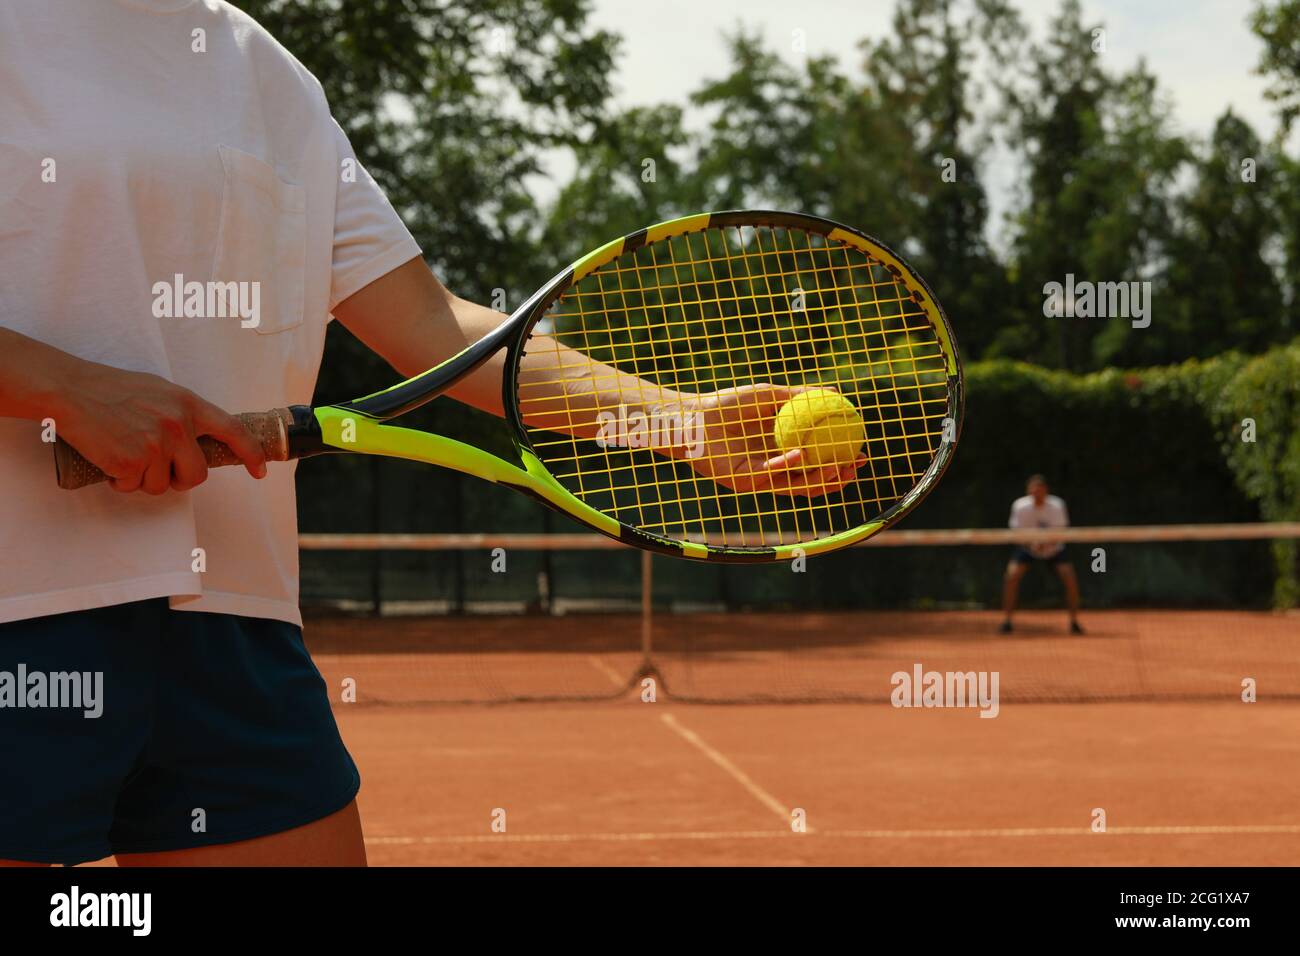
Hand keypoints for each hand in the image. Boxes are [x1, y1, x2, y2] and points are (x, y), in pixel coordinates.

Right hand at [53, 363, 266, 493]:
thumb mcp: (159, 392)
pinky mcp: (131, 461)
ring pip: (161, 486)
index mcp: (189, 404)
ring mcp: (156, 444)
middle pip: (196, 475)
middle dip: (178, 479)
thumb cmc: (110, 390)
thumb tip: (198, 440)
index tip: (261, 471)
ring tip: (123, 451)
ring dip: (142, 479)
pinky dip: (119, 480)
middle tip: (156, 468)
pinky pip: (132, 487)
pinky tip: (108, 457)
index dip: (251, 453)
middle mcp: (178, 425)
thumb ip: (183, 414)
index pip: (233, 430)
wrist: (70, 390)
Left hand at [674, 384, 865, 496]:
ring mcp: (760, 478)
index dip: (841, 462)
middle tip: (853, 467)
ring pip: (795, 487)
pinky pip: (770, 475)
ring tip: (835, 466)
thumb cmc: (729, 404)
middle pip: (812, 482)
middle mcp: (774, 469)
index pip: (818, 463)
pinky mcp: (744, 482)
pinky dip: (786, 465)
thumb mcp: (771, 396)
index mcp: (783, 453)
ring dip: (817, 479)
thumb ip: (799, 396)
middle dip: (836, 479)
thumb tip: (834, 390)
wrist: (695, 415)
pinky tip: (800, 454)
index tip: (861, 453)